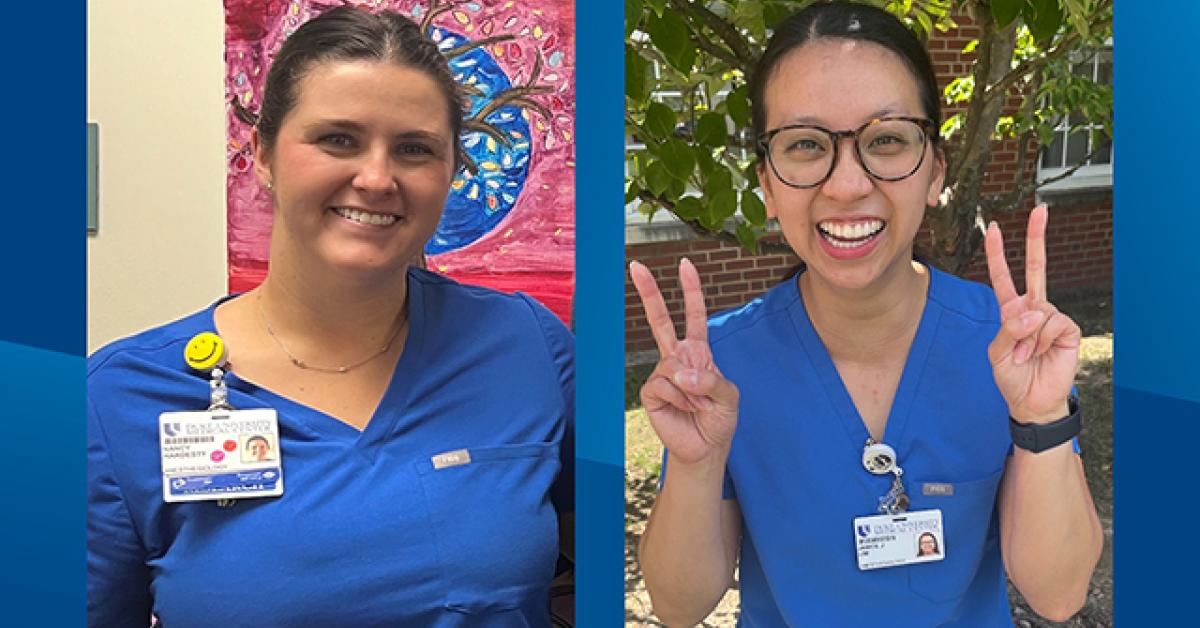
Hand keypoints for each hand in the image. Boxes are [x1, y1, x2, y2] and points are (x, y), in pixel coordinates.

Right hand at [630, 258, 739, 464]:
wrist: (704, 447)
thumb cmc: (719, 419)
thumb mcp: (729, 396)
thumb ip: (711, 379)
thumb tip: (680, 372)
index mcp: (698, 352)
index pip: (694, 316)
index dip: (691, 290)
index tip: (685, 265)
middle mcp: (676, 358)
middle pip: (659, 320)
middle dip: (649, 292)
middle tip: (635, 265)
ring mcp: (662, 374)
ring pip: (670, 366)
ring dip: (689, 389)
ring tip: (697, 405)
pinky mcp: (650, 392)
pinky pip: (661, 385)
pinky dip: (677, 397)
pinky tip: (682, 408)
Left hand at [984, 205, 1080, 422]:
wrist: (1032, 401)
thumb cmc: (1012, 377)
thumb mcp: (997, 354)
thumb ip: (1008, 331)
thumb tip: (1033, 313)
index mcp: (1011, 311)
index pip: (1003, 277)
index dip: (998, 254)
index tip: (994, 228)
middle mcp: (1033, 309)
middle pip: (1037, 267)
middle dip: (1037, 237)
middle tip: (1040, 210)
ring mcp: (1051, 317)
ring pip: (1038, 311)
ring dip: (1028, 338)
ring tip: (1027, 356)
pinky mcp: (1067, 329)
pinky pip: (1052, 324)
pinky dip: (1042, 341)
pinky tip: (1042, 354)